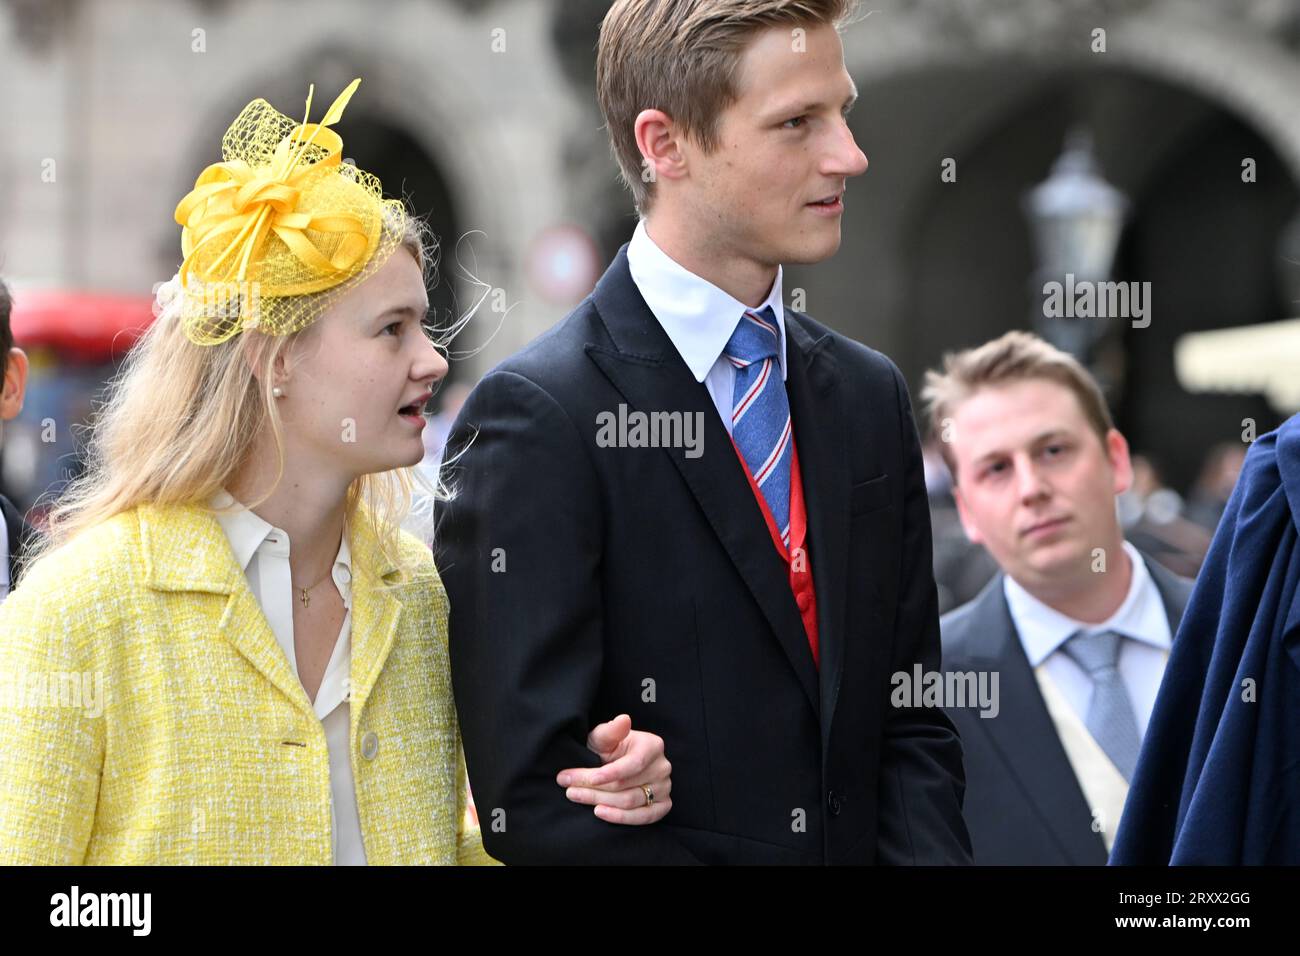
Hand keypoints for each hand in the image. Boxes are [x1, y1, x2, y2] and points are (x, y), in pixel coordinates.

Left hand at [556, 714, 671, 823]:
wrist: (615, 764)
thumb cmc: (609, 749)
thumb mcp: (604, 738)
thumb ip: (611, 731)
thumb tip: (623, 720)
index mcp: (653, 746)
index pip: (632, 764)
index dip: (609, 773)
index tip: (588, 778)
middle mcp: (662, 767)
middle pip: (626, 786)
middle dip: (594, 788)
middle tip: (569, 788)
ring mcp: (665, 788)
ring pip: (631, 802)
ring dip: (600, 802)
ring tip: (576, 796)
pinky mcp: (662, 806)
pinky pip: (644, 817)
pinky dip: (621, 818)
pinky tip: (600, 812)